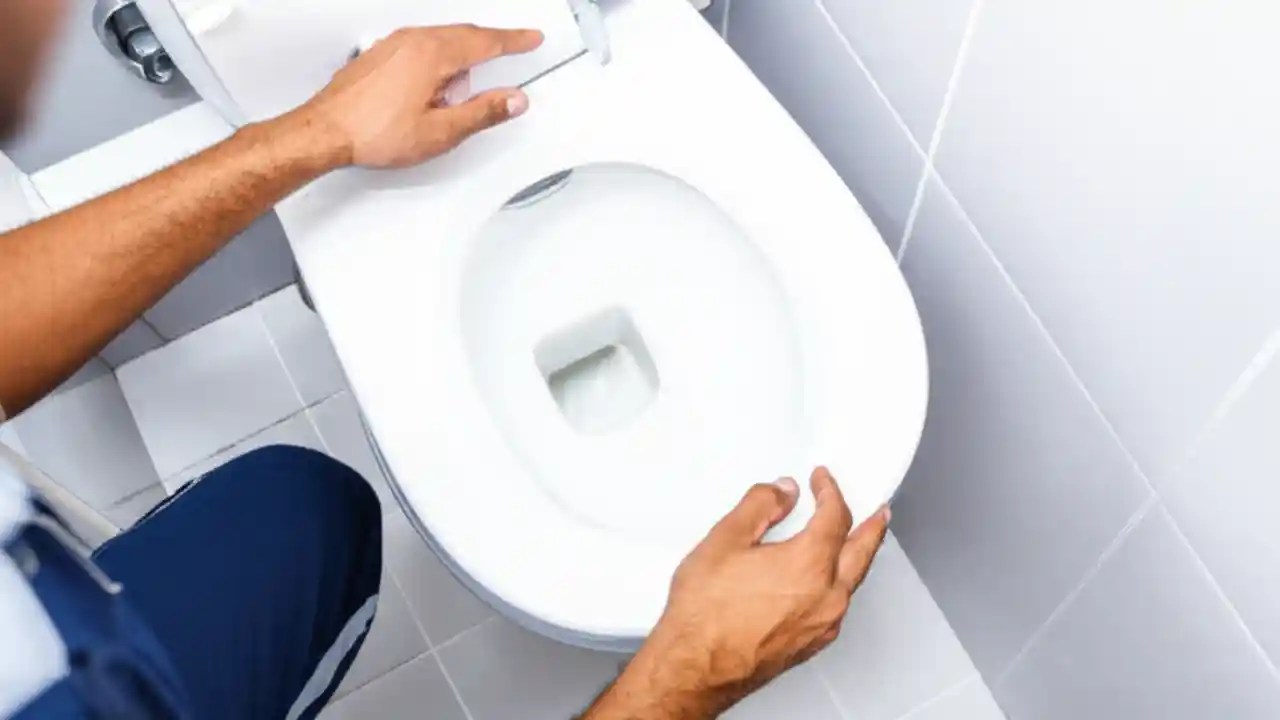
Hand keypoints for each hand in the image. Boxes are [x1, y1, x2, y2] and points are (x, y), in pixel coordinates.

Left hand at [299, 24, 543, 167]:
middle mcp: (413, 41)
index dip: (514, 41)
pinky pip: (422, 45)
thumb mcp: (441, 132)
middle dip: (491, 45)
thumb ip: (483, 113)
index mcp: (433, 55)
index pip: (486, 42)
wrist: (326, 132)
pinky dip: (439, 59)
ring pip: (443, 39)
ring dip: (462, 58)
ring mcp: (394, 44)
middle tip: (512, 50)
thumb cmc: (372, 132)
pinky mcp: (382, 53)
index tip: (531, 38)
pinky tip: (434, 87)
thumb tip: (513, 100)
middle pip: (465, 35)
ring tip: (460, 94)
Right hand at [585, 468, 889, 718]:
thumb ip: (760, 506)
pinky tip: (827, 580)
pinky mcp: (812, 643)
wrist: (695, 667)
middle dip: (871, 525)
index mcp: (809, 564)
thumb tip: (783, 491)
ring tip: (856, 541)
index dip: (830, 491)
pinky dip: (841, 583)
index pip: (835, 516)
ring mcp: (823, 623)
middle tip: (877, 510)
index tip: (821, 480)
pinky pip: (839, 605)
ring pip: (853, 580)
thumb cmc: (705, 615)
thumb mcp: (724, 541)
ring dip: (858, 555)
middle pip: (862, 550)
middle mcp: (826, 595)